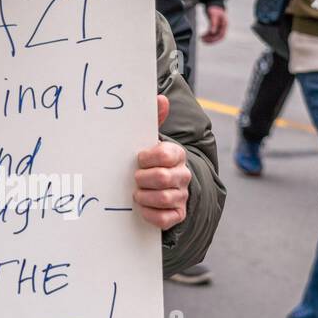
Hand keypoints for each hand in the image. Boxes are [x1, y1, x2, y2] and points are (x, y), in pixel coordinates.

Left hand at [134, 95, 190, 230]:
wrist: (162, 187)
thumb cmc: (151, 161)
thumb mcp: (151, 141)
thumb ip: (154, 120)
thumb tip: (160, 98)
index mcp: (176, 155)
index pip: (166, 154)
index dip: (148, 158)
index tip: (139, 159)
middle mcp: (182, 174)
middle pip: (164, 178)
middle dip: (143, 179)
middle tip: (135, 178)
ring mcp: (181, 195)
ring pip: (164, 198)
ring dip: (145, 196)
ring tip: (137, 193)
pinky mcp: (178, 214)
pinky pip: (164, 218)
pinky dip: (150, 214)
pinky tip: (142, 207)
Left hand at [200, 4, 227, 43]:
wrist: (213, 2)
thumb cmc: (214, 8)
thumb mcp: (213, 15)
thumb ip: (214, 24)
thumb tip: (213, 32)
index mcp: (224, 24)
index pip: (221, 35)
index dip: (214, 39)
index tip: (206, 39)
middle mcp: (223, 26)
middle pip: (218, 37)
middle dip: (210, 40)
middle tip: (202, 40)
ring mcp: (219, 27)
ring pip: (215, 36)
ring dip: (208, 38)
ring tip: (201, 38)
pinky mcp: (215, 26)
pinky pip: (212, 34)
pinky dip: (207, 35)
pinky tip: (202, 36)